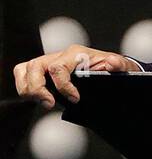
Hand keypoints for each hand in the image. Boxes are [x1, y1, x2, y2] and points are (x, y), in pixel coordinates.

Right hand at [14, 46, 138, 108]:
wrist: (111, 69)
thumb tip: (112, 63)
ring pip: (25, 69)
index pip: (58, 67)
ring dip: (28, 88)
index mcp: (76, 54)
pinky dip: (23, 85)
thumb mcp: (122, 67)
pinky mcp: (43, 71)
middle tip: (50, 104)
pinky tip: (35, 99)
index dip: (62, 86)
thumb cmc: (114, 69)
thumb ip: (119, 64)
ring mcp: (49, 62)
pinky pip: (23, 72)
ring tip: (43, 102)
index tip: (74, 99)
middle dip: (38, 88)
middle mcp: (59, 56)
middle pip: (36, 67)